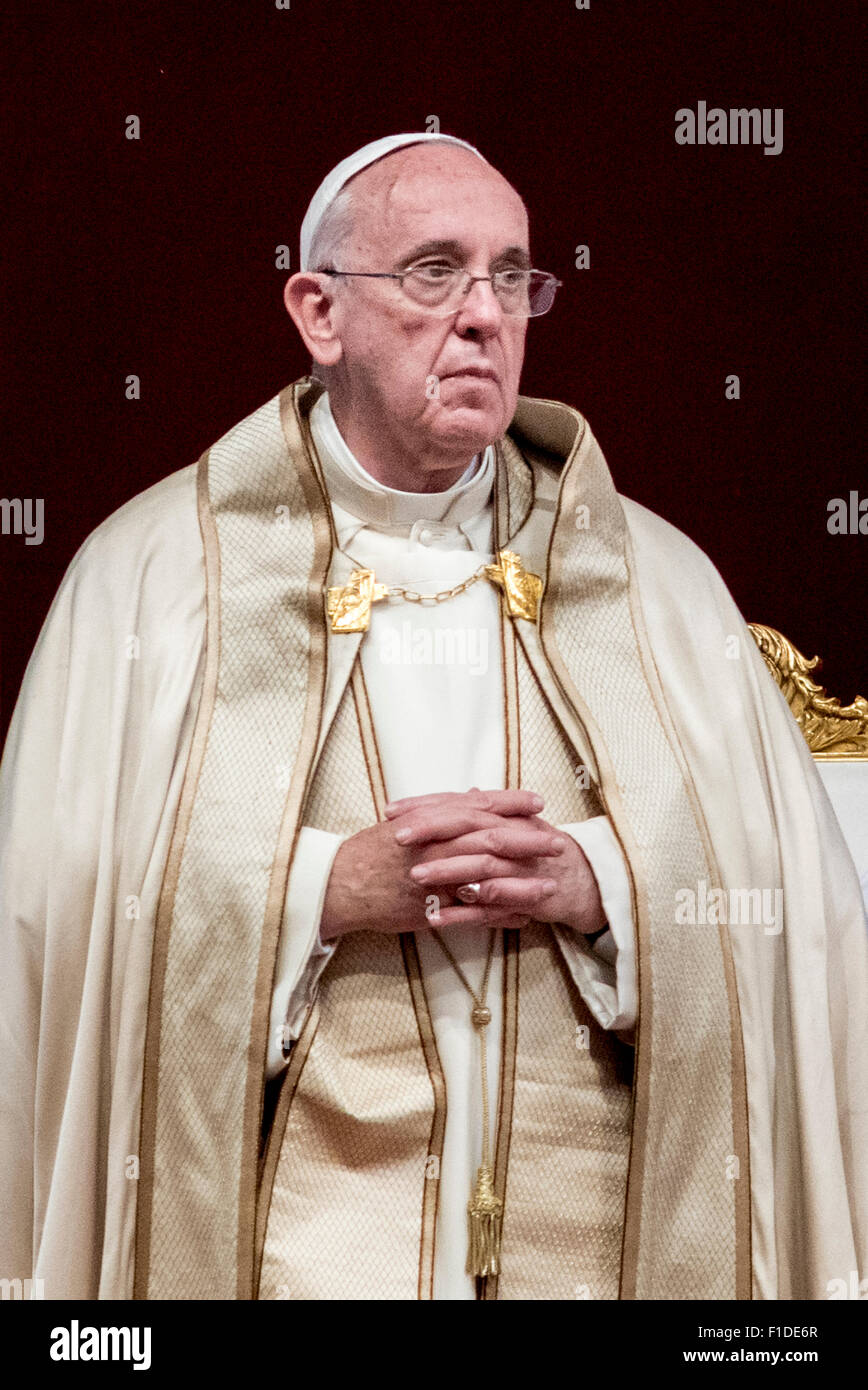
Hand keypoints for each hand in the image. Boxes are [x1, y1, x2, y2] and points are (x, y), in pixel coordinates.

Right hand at [320, 788, 604, 939]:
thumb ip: (440, 810)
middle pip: (490, 838)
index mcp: (429, 820)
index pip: (477, 806)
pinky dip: (500, 915)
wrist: (340, 885)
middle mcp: (434, 844)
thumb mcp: (405, 821)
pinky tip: (523, 918)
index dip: (510, 803)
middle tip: (557, 841)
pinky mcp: (431, 908)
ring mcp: (434, 877)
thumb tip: (471, 797)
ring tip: (551, 886)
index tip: (538, 803)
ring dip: (522, 882)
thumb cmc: (369, 851)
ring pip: (487, 877)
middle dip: (527, 840)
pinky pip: (472, 913)